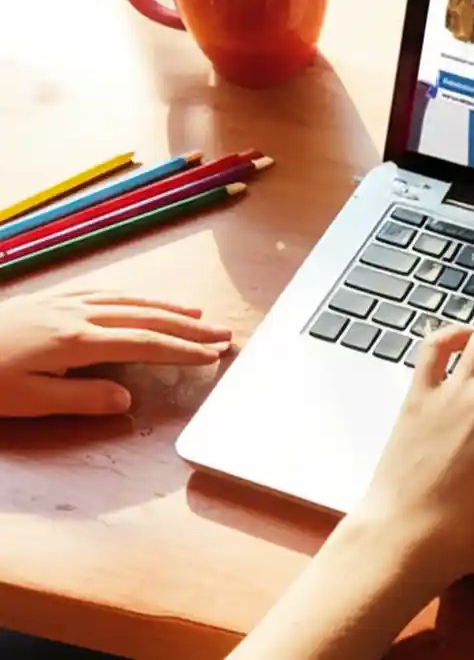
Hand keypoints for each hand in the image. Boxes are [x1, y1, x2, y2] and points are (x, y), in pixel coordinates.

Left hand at [0, 290, 231, 417]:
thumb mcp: (29, 401)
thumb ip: (81, 399)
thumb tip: (125, 398)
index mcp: (76, 341)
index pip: (144, 343)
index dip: (183, 350)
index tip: (214, 355)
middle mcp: (76, 314)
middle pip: (145, 318)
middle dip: (188, 327)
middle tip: (223, 334)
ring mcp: (63, 302)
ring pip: (128, 300)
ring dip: (166, 307)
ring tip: (197, 314)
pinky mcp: (49, 299)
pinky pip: (104, 292)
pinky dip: (133, 297)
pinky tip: (142, 301)